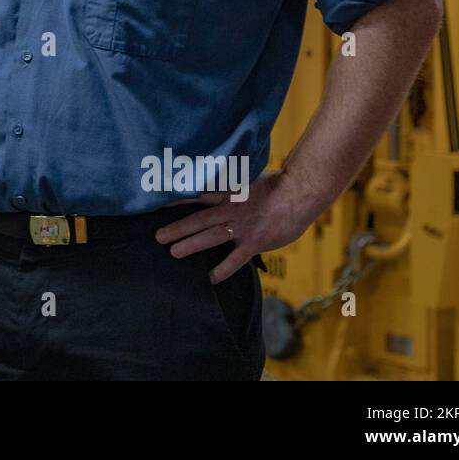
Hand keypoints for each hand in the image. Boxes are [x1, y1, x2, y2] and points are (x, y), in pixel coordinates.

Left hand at [153, 170, 310, 283]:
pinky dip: (223, 268)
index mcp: (229, 193)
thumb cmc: (279, 185)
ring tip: (174, 252)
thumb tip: (220, 187)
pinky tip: (211, 278)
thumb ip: (233, 187)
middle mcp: (231, 209)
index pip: (197, 196)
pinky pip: (236, 257)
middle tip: (157, 236)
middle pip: (199, 219)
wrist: (301, 192)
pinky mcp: (255, 241)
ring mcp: (243, 226)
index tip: (158, 205)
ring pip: (212, 236)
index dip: (177, 200)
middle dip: (177, 228)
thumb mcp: (249, 180)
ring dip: (192, 244)